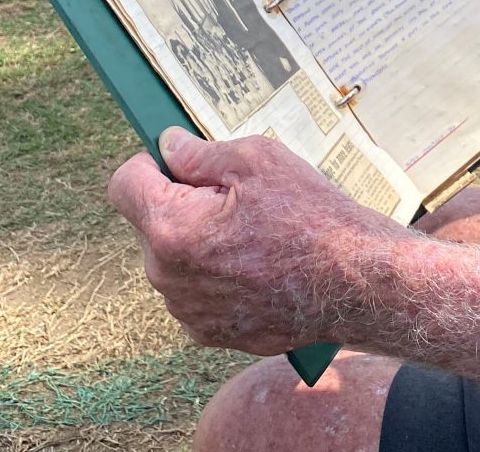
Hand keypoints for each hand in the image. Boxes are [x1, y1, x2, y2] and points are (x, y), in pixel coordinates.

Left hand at [106, 127, 392, 353]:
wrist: (356, 283)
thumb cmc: (311, 216)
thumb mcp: (258, 160)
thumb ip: (200, 153)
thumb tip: (166, 146)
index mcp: (172, 229)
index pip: (123, 185)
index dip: (149, 164)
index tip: (180, 163)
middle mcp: (168, 277)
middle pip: (150, 222)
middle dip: (180, 203)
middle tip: (236, 198)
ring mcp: (187, 311)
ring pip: (172, 259)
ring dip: (197, 241)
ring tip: (253, 235)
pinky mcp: (209, 333)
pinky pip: (194, 291)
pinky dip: (214, 275)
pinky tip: (257, 265)